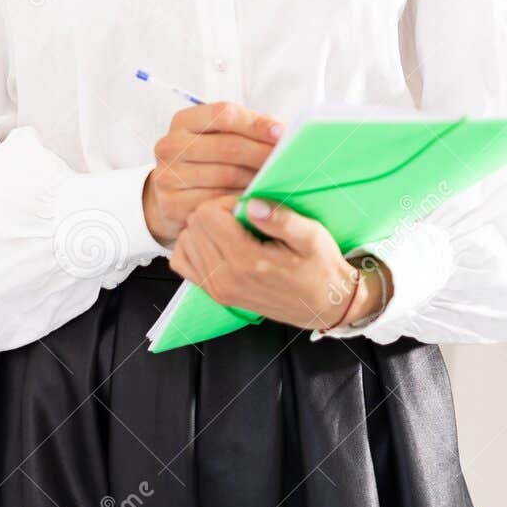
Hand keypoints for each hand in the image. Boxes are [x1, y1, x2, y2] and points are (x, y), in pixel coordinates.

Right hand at [142, 101, 283, 245]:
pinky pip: (217, 202)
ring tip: (278, 181)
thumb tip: (282, 132)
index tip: (281, 133)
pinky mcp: (171, 204)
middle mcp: (170, 146)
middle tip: (288, 162)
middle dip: (262, 154)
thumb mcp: (219, 138)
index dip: (256, 123)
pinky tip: (257, 201)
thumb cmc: (205, 163)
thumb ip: (247, 130)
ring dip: (257, 179)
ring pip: (226, 175)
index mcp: (183, 121)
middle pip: (228, 146)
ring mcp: (168, 176)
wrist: (169, 197)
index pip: (224, 114)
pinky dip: (241, 201)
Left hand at [167, 193, 389, 332]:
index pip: (207, 214)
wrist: (324, 304)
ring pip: (185, 241)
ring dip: (204, 229)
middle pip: (194, 225)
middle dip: (215, 212)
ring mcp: (217, 289)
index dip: (226, 201)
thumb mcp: (311, 236)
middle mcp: (225, 278)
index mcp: (247, 261)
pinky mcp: (215, 294)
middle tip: (242, 218)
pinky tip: (217, 244)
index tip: (248, 207)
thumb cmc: (320, 267)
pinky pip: (182, 262)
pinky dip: (193, 247)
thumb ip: (281, 219)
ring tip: (232, 230)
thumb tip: (250, 204)